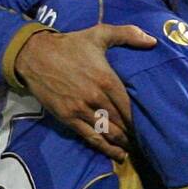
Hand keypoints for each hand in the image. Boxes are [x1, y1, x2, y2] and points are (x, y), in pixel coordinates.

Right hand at [15, 22, 155, 159]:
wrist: (35, 54)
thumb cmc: (69, 44)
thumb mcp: (99, 34)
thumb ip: (128, 34)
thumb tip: (152, 41)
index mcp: (107, 79)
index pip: (129, 106)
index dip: (140, 119)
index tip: (150, 126)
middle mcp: (96, 97)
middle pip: (121, 122)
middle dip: (133, 134)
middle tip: (145, 141)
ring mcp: (81, 109)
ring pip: (108, 132)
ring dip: (122, 143)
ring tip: (133, 149)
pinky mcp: (68, 118)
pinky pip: (90, 137)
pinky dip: (105, 148)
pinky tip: (117, 155)